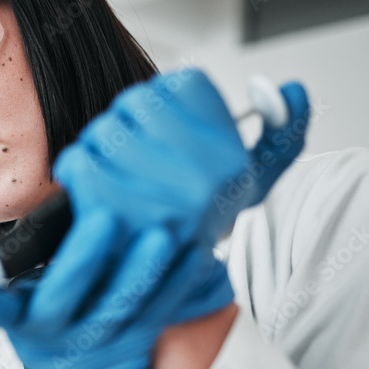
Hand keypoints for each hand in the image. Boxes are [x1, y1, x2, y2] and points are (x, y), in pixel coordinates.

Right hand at [0, 224, 232, 368]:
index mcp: (21, 322)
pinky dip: (176, 282)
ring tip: (160, 234)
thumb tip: (45, 206)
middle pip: (62, 300)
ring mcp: (95, 347)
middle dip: (82, 259)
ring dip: (141, 269)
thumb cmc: (54, 333)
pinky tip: (193, 252)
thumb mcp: (25, 312)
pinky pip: (157, 312)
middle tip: (103, 219)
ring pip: (118, 306)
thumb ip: (22, 276)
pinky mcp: (134, 347)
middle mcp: (53, 337)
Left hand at [55, 69, 309, 248]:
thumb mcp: (252, 182)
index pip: (182, 83)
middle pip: (136, 102)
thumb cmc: (198, 222)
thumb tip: (292, 91)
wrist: (160, 286)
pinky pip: (77, 160)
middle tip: (131, 151)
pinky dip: (76, 168)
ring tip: (113, 172)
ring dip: (99, 146)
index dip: (164, 98)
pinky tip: (91, 185)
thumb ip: (280, 136)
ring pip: (103, 129)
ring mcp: (153, 202)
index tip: (162, 124)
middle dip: (127, 121)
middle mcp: (200, 183)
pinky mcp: (107, 217)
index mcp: (232, 165)